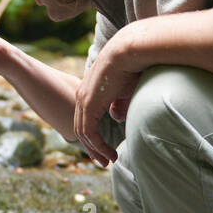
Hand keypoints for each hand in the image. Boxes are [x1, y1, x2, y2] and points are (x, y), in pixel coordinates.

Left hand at [74, 42, 141, 167]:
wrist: (129, 51)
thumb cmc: (132, 66)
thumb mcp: (125, 90)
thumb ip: (119, 105)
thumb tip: (116, 119)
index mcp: (88, 92)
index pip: (85, 119)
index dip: (93, 136)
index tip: (104, 149)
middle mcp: (82, 96)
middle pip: (81, 128)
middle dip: (92, 147)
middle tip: (104, 161)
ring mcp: (83, 100)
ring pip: (83, 133)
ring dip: (95, 150)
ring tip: (108, 161)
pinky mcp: (89, 104)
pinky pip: (89, 132)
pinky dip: (98, 145)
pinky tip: (109, 154)